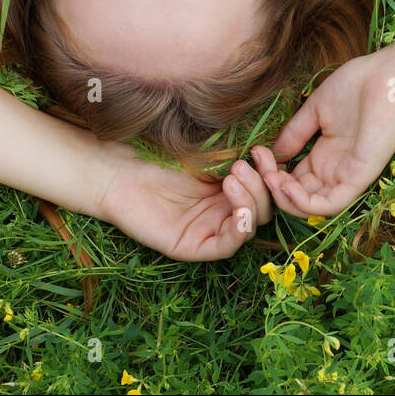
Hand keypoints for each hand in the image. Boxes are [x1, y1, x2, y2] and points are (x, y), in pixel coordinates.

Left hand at [95, 143, 273, 260]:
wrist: (119, 169)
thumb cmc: (158, 155)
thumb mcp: (207, 152)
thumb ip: (238, 155)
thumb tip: (275, 147)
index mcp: (227, 189)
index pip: (264, 188)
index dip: (270, 173)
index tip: (263, 151)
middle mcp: (221, 211)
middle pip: (262, 208)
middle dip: (260, 186)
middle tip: (242, 166)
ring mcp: (208, 230)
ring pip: (248, 227)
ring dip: (251, 202)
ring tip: (232, 176)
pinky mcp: (192, 247)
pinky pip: (227, 246)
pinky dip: (240, 229)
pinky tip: (238, 207)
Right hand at [258, 48, 394, 217]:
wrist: (387, 76)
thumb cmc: (357, 85)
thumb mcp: (316, 110)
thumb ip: (294, 133)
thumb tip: (272, 152)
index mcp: (326, 154)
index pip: (294, 178)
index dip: (272, 173)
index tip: (256, 155)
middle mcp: (336, 169)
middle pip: (299, 195)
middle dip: (273, 187)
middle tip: (259, 168)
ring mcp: (348, 175)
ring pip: (312, 206)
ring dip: (285, 199)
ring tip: (270, 178)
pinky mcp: (360, 177)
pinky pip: (330, 204)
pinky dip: (304, 203)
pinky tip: (286, 184)